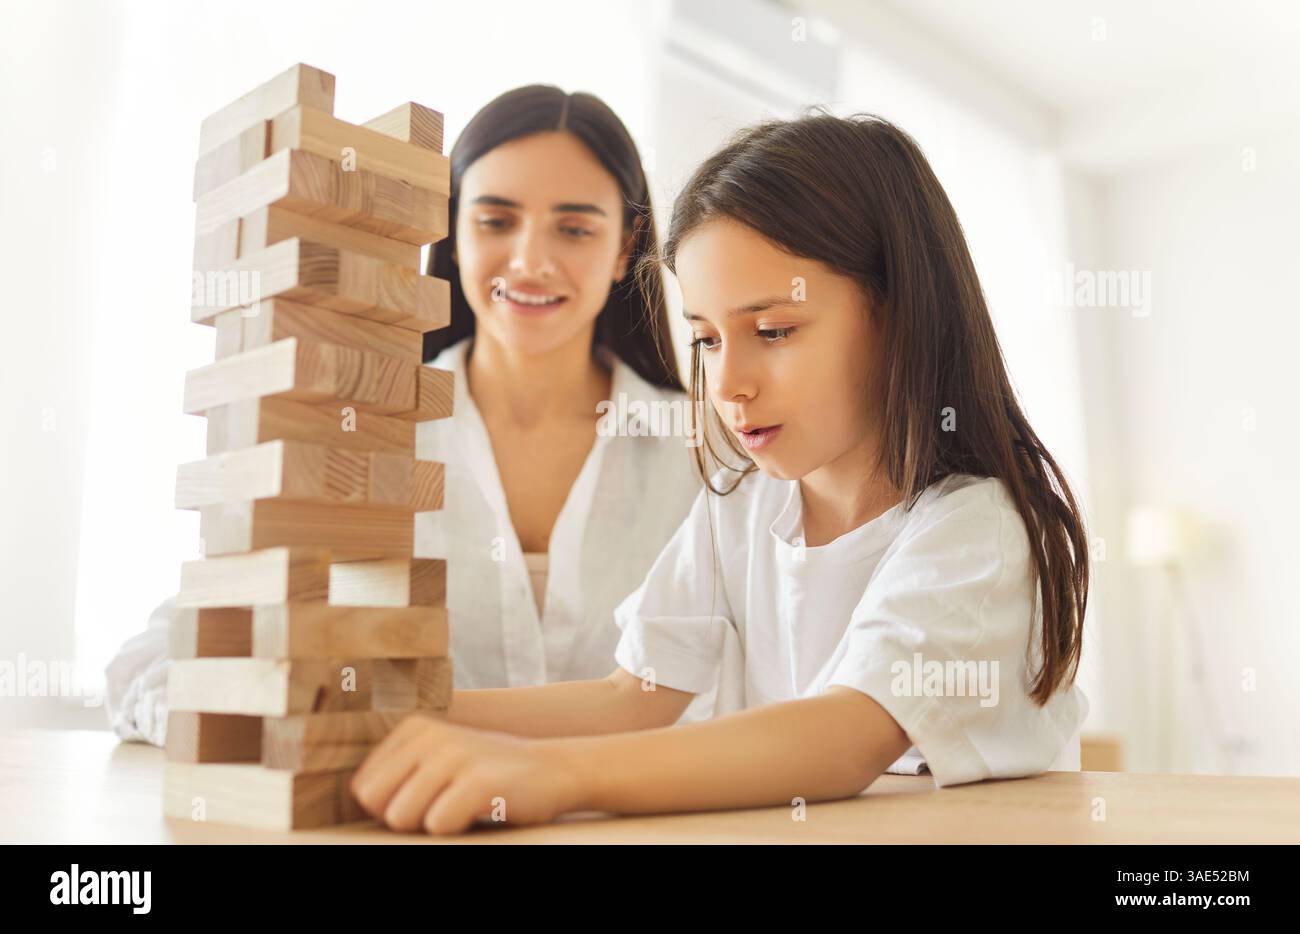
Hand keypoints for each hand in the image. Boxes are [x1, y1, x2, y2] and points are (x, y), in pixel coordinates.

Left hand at [350, 713, 585, 834]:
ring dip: (433, 823)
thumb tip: (360, 798)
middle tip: (445, 805)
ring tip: (463, 807)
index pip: (364, 788)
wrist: (555, 769)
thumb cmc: (489, 776)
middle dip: (406, 818)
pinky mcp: (478, 781)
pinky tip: (482, 811)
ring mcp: (454, 756)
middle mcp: (430, 736)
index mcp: (414, 730)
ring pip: (402, 817)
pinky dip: (458, 829)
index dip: (393, 807)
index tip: (430, 797)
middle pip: (377, 804)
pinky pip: (438, 825)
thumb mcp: (440, 761)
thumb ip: (400, 775)